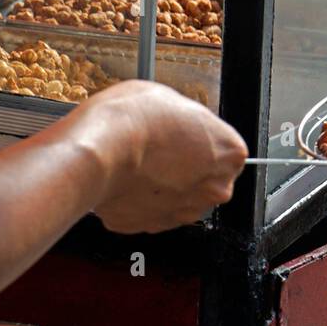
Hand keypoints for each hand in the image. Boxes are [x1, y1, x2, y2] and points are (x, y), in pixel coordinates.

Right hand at [67, 80, 246, 233]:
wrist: (97, 153)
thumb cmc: (133, 121)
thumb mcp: (169, 98)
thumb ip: (187, 120)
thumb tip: (180, 125)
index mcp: (229, 154)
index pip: (226, 148)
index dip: (201, 139)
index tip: (185, 135)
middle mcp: (215, 189)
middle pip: (207, 177)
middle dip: (186, 166)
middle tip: (159, 148)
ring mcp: (185, 212)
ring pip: (180, 197)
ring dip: (164, 184)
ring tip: (138, 162)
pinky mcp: (155, 227)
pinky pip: (152, 210)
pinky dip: (141, 198)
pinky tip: (127, 178)